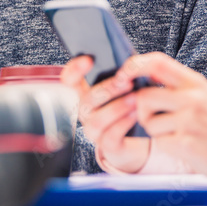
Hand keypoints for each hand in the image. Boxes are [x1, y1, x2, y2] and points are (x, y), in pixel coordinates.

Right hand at [61, 56, 149, 172]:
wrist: (137, 141)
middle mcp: (86, 113)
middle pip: (86, 100)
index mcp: (86, 94)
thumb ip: (121, 75)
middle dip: (108, 89)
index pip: (69, 81)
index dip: (73, 69)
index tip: (89, 59)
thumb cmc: (130, 107)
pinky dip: (123, 123)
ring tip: (136, 99)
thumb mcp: (124, 88)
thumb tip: (129, 60)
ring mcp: (95, 131)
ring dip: (117, 108)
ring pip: (97, 120)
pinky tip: (136, 114)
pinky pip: (110, 136)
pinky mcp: (108, 146)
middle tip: (127, 82)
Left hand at [114, 52, 206, 180]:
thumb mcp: (202, 94)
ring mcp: (190, 120)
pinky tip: (181, 145)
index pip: (157, 62)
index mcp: (194, 82)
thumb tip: (139, 71)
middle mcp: (193, 98)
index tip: (123, 75)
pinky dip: (164, 144)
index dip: (134, 66)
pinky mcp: (186, 143)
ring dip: (154, 130)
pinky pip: (158, 141)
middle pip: (143, 96)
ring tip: (175, 132)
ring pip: (148, 122)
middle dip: (140, 109)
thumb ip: (175, 83)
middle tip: (153, 117)